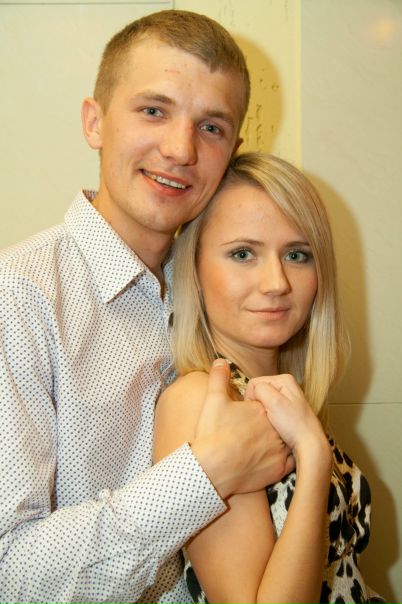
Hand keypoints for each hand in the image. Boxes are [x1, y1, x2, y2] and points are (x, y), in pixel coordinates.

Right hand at [191, 360, 294, 499]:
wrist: (212, 470)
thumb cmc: (212, 434)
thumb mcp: (214, 400)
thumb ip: (219, 378)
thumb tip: (220, 361)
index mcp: (264, 408)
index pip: (262, 403)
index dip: (249, 410)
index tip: (238, 419)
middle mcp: (276, 427)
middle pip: (272, 421)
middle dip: (260, 425)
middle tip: (241, 435)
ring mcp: (280, 448)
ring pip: (280, 441)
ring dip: (270, 443)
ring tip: (250, 450)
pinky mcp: (280, 469)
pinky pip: (284, 462)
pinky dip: (276, 461)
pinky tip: (261, 462)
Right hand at [244, 374, 326, 455]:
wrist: (309, 444)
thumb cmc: (293, 424)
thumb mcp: (275, 402)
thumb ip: (261, 389)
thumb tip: (253, 392)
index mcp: (284, 379)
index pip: (255, 383)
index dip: (252, 398)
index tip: (260, 411)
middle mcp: (286, 385)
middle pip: (259, 390)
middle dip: (258, 403)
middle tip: (267, 416)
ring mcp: (287, 396)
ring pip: (263, 399)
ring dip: (263, 410)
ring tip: (271, 420)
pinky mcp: (287, 407)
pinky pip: (269, 407)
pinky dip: (268, 414)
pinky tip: (275, 422)